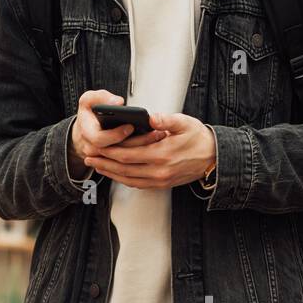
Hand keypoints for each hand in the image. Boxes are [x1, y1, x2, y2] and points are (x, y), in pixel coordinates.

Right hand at [69, 90, 161, 177]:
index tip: (130, 126)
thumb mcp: (89, 99)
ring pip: (124, 160)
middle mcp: (92, 148)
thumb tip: (117, 102)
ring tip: (159, 136)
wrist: (86, 126)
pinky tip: (154, 144)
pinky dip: (141, 154)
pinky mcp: (110, 161)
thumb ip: (101, 97)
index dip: (116, 135)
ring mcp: (101, 158)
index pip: (101, 140)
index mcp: (87, 133)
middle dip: (138, 142)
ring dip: (143, 149)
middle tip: (154, 132)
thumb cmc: (89, 112)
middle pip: (117, 152)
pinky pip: (127, 163)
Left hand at [87, 112, 215, 189]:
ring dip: (109, 173)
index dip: (108, 152)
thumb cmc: (198, 138)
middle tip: (88, 157)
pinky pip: (137, 184)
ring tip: (95, 166)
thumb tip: (152, 117)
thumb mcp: (185, 123)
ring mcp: (160, 179)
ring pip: (127, 179)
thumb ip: (167, 120)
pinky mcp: (161, 184)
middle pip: (123, 168)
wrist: (213, 157)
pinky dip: (122, 179)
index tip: (96, 146)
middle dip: (103, 163)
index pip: (127, 154)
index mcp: (161, 154)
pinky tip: (114, 173)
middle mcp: (158, 170)